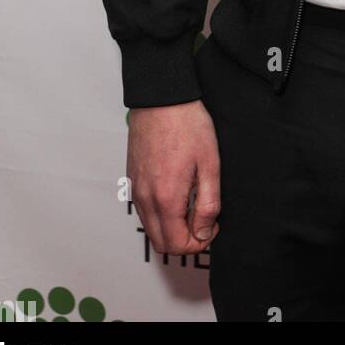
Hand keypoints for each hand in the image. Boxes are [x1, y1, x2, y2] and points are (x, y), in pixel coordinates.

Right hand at [127, 100, 220, 255]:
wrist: (161, 99)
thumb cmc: (187, 125)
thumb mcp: (210, 164)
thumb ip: (208, 203)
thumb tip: (205, 231)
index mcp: (166, 198)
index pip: (178, 245)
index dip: (200, 242)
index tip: (213, 225)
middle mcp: (146, 199)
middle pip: (161, 244)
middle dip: (184, 241)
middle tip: (204, 220)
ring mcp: (136, 190)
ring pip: (151, 229)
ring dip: (171, 229)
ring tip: (192, 206)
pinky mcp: (132, 180)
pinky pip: (144, 211)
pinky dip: (160, 215)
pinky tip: (177, 195)